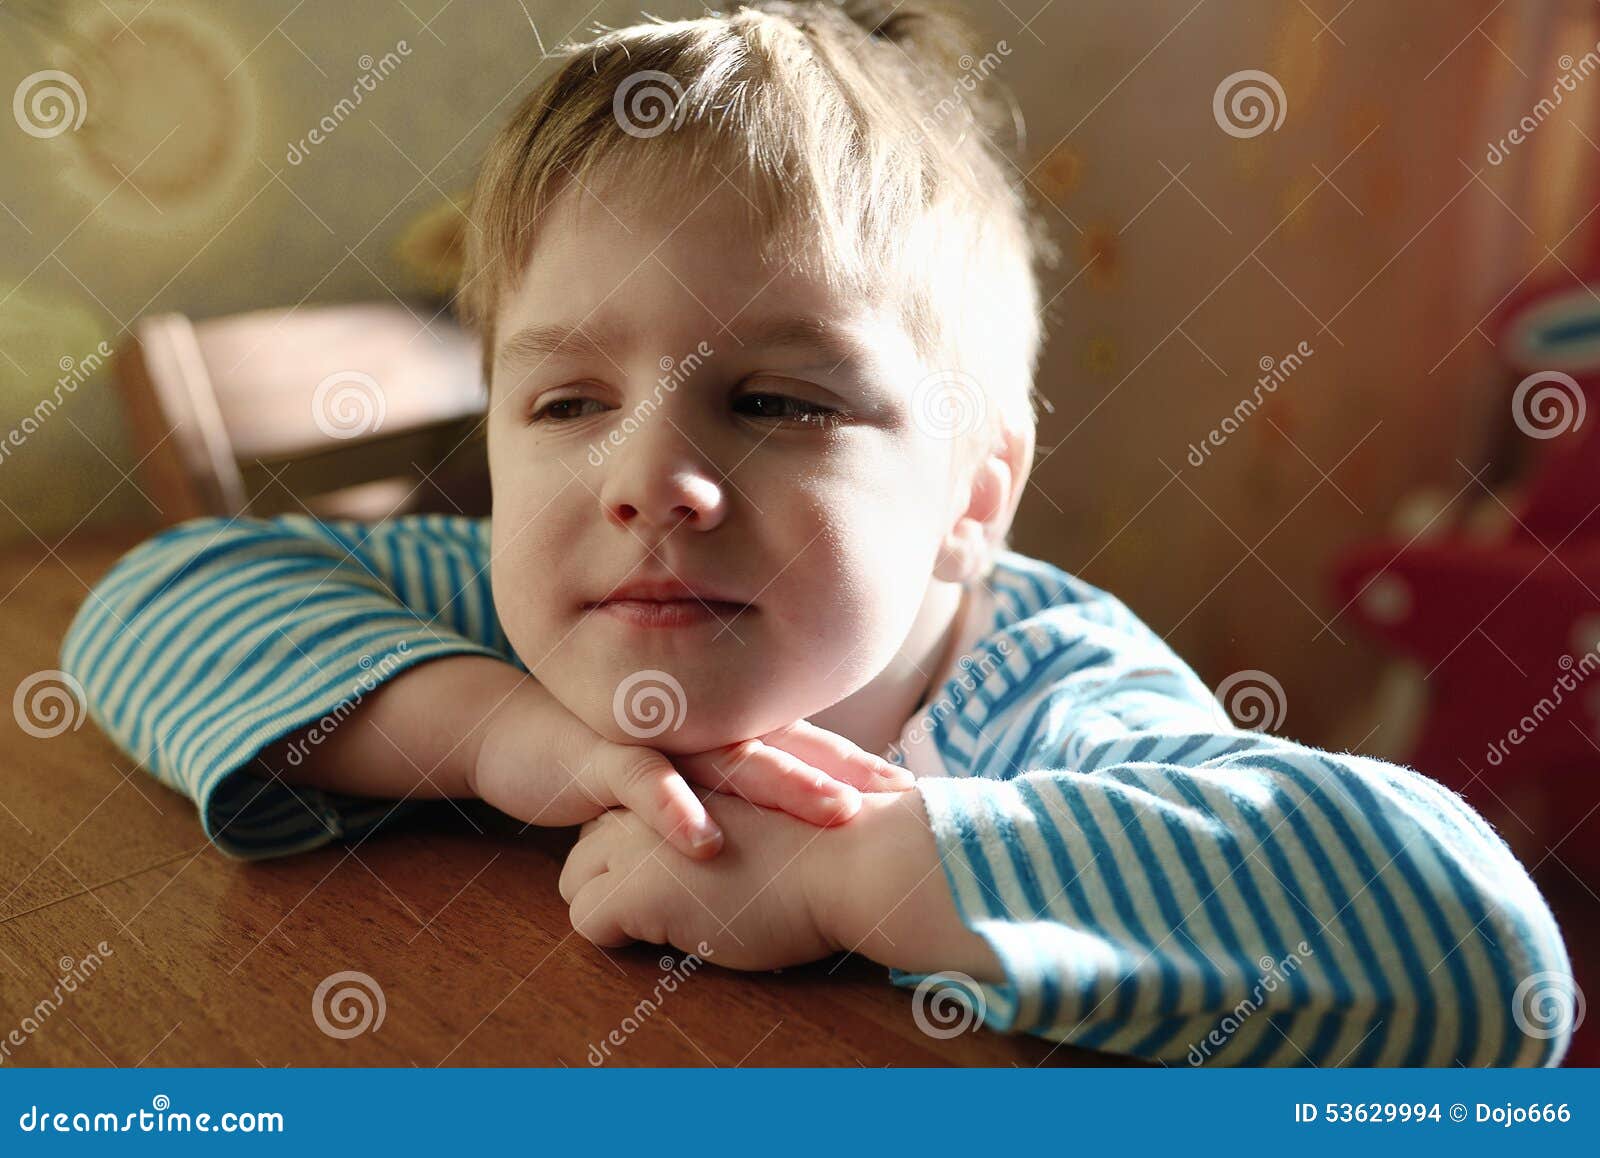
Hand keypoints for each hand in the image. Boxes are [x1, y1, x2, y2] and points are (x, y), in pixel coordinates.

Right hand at [472, 682, 913, 859]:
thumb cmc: (605, 762)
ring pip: (728, 760)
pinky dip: (674, 811)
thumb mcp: (675, 775)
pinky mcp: (602, 757)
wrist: (515, 734)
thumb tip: (788, 816)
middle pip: (782, 747)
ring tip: (835, 812)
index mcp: (719, 729)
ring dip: (783, 786)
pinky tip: (706, 841)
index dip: (854, 765)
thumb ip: (725, 785)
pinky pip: (643, 783)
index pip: (799, 745)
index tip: (912, 790)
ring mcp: (655, 736)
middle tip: (898, 796)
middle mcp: (698, 726)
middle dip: (843, 772)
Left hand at [560, 787, 1006, 980]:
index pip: (629, 797)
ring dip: (610, 901)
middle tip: (669, 894)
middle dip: (616, 868)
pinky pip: (587, 922)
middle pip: (591, 835)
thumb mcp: (781, 790)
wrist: (851, 857)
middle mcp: (648, 793)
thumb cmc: (836, 833)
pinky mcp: (631, 888)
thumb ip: (746, 793)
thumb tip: (749, 819)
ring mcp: (634, 838)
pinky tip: (666, 938)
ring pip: (576, 878)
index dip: (645, 835)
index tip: (676, 860)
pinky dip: (615, 937)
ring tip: (665, 920)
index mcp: (681, 764)